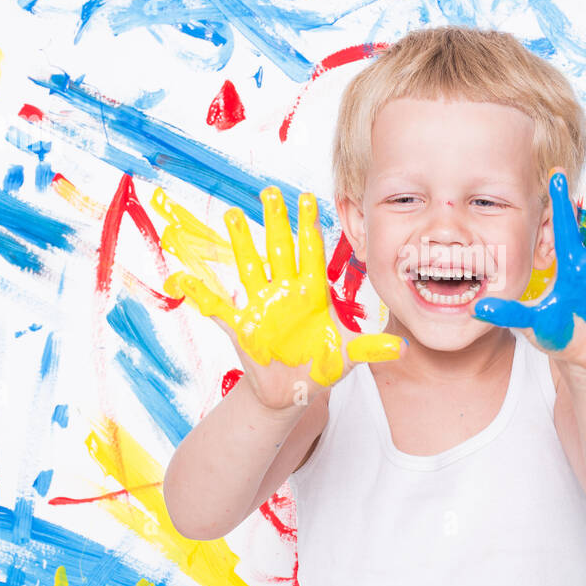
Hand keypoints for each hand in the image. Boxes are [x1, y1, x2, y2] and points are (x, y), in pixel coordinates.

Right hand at [164, 186, 404, 407]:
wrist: (293, 394)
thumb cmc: (321, 368)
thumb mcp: (347, 358)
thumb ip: (370, 349)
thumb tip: (401, 349)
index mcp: (312, 294)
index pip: (310, 253)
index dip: (308, 226)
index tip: (308, 197)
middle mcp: (285, 293)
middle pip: (279, 250)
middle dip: (275, 222)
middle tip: (269, 191)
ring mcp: (262, 307)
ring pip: (250, 267)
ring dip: (241, 243)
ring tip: (233, 216)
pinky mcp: (242, 328)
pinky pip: (219, 309)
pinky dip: (202, 296)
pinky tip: (185, 280)